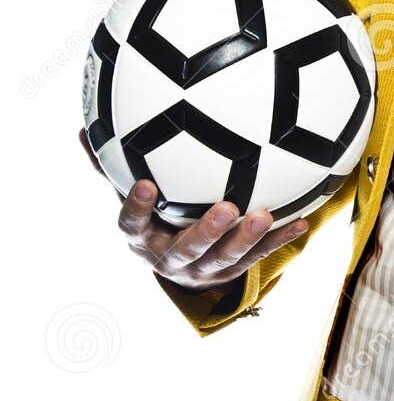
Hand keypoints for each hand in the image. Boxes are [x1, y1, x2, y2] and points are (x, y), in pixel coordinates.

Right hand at [78, 127, 307, 295]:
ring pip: (226, 259)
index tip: (145, 184)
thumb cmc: (153, 217)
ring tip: (266, 215)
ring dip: (248, 238)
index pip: (133, 226)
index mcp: (144, 238)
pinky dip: (281, 239)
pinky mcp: (231, 272)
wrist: (176, 267)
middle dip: (206, 232)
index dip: (137, 208)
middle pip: (187, 249)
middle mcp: (171, 259)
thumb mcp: (129, 196)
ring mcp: (203, 269)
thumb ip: (109, 166)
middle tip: (226, 209)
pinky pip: (259, 257)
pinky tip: (303, 221)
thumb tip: (83, 128)